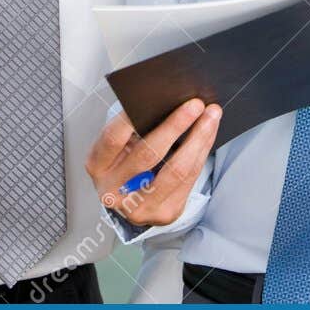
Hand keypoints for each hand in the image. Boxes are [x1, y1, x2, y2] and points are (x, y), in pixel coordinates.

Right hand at [87, 99, 220, 227]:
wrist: (133, 200)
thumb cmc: (127, 163)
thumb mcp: (120, 146)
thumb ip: (133, 129)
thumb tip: (166, 102)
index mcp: (98, 166)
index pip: (113, 138)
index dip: (131, 118)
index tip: (155, 97)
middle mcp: (114, 191)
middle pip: (148, 154)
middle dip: (175, 125)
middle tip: (194, 104)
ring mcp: (139, 207)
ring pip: (175, 170)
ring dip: (198, 139)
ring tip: (211, 116)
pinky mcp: (165, 213)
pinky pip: (189, 179)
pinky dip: (202, 153)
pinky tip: (208, 136)